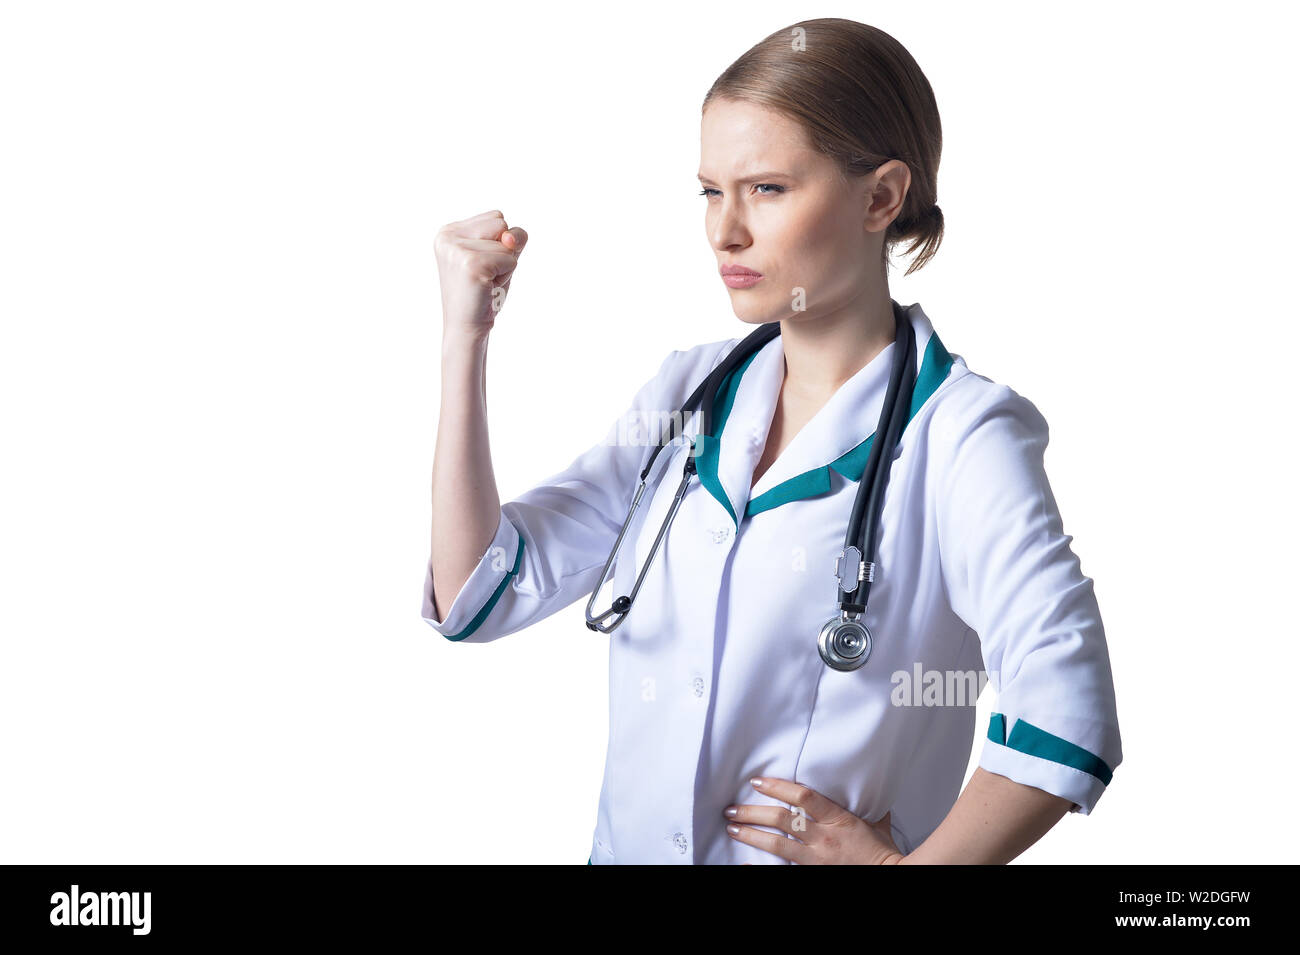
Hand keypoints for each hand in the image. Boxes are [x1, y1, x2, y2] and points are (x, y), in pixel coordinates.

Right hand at [434, 209, 528, 336]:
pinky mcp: (471, 264)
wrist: (466, 328)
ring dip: (504, 267)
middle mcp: (448, 236)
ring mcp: (457, 250)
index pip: (497, 218)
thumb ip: (512, 237)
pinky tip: (487, 289)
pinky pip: (510, 260)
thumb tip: (509, 237)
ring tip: (485, 283)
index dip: (499, 244)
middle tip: (484, 275)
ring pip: (507, 244)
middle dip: (502, 252)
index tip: (481, 266)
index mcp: (449, 231)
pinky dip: (506, 277)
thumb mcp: (499, 257)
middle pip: (502, 224)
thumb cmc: (483, 293)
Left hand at [723, 776, 905, 864]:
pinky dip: (761, 867)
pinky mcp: (813, 873)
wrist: (893, 876)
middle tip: (732, 807)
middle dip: (753, 812)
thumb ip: (863, 804)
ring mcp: (817, 859)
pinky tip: (744, 863)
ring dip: (751, 834)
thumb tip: (861, 785)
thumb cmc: (883, 852)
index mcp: (838, 819)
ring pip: (777, 844)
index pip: (802, 796)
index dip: (777, 786)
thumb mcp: (875, 821)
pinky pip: (783, 870)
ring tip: (732, 828)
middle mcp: (824, 838)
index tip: (757, 781)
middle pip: (782, 819)